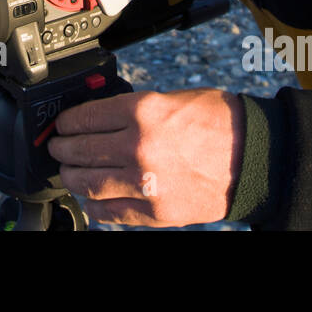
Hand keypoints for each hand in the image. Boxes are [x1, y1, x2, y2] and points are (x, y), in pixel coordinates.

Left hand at [46, 88, 244, 226]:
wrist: (255, 157)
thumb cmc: (218, 123)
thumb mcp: (170, 99)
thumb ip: (132, 109)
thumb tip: (98, 118)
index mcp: (142, 111)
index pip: (84, 117)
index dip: (66, 122)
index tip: (61, 124)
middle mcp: (138, 147)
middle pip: (80, 150)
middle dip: (61, 148)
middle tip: (57, 147)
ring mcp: (145, 183)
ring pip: (87, 183)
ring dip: (71, 177)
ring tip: (68, 171)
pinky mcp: (155, 212)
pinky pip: (110, 213)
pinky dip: (93, 206)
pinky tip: (89, 199)